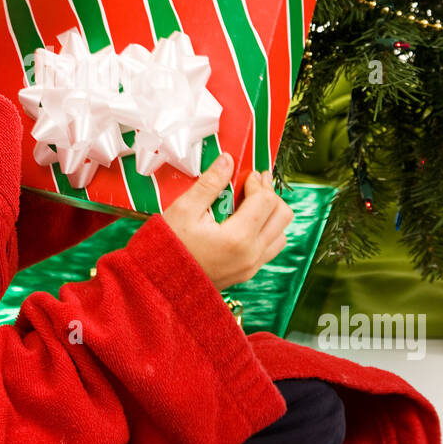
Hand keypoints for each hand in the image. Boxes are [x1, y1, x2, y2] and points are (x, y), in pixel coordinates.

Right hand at [161, 154, 293, 292]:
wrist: (160, 283)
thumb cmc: (168, 246)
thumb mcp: (185, 209)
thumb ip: (210, 183)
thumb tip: (228, 160)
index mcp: (238, 237)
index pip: (266, 201)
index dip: (258, 182)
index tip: (246, 175)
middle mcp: (251, 254)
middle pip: (283, 215)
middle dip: (270, 194)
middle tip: (254, 183)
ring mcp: (251, 267)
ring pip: (281, 233)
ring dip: (271, 214)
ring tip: (251, 202)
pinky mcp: (247, 273)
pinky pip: (270, 248)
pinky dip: (266, 231)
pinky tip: (247, 222)